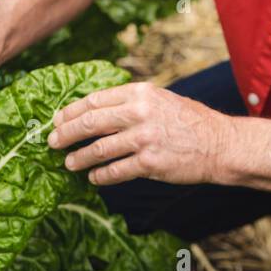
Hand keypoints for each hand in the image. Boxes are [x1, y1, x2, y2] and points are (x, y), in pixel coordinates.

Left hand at [47, 81, 228, 185]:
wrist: (220, 144)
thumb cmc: (190, 122)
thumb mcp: (161, 99)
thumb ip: (131, 102)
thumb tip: (95, 111)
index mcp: (140, 93)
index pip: (94, 100)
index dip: (70, 112)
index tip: (57, 120)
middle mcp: (140, 113)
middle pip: (90, 123)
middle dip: (65, 134)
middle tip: (51, 142)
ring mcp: (145, 139)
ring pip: (99, 150)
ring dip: (79, 158)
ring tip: (69, 163)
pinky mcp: (151, 163)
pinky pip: (115, 171)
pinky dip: (100, 176)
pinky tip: (93, 178)